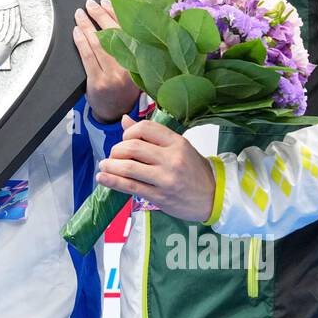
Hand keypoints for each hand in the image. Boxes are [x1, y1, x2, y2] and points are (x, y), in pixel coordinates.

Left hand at [73, 0, 139, 124]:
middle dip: (99, 14)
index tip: (106, 2)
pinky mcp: (99, 82)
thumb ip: (130, 46)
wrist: (117, 113)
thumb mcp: (134, 66)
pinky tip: (76, 31)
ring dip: (87, 25)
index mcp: (141, 59)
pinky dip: (81, 41)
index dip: (115, 13)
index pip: (127, 29)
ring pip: (98, 42)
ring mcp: (113, 75)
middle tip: (90, 4)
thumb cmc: (125, 86)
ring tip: (80, 14)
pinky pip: (87, 56)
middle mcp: (129, 66)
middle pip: (113, 33)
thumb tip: (114, 18)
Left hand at [96, 116, 215, 222]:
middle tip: (113, 156)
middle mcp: (171, 158)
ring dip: (111, 165)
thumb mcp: (178, 147)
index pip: (145, 128)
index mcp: (177, 142)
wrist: (214, 197)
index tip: (124, 140)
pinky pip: (131, 186)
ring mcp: (165, 178)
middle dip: (116, 150)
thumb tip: (124, 120)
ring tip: (104, 166)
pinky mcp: (160, 196)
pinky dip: (112, 181)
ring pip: (129, 167)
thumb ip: (152, 135)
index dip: (128, 132)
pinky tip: (103, 178)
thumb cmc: (195, 171)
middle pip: (133, 146)